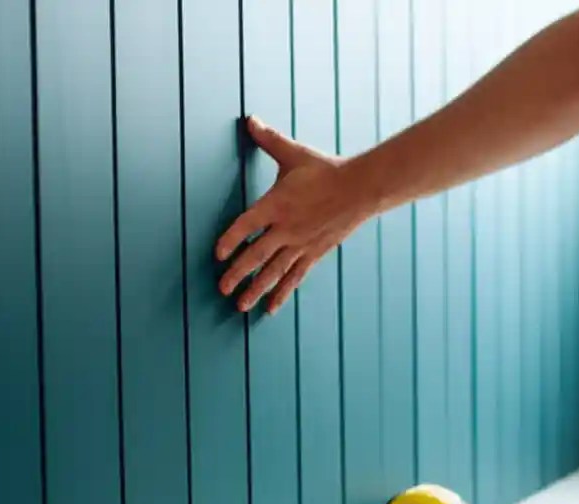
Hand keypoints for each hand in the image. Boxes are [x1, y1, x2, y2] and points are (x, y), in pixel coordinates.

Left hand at [215, 116, 375, 313]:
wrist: (361, 187)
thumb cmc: (325, 170)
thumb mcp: (293, 153)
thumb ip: (268, 139)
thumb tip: (249, 119)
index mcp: (276, 204)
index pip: (246, 225)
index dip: (231, 240)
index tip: (217, 255)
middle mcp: (286, 228)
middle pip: (257, 256)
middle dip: (238, 274)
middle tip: (222, 289)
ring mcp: (300, 244)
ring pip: (274, 272)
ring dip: (256, 289)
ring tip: (240, 306)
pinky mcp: (314, 254)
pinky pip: (294, 277)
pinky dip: (281, 293)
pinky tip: (270, 309)